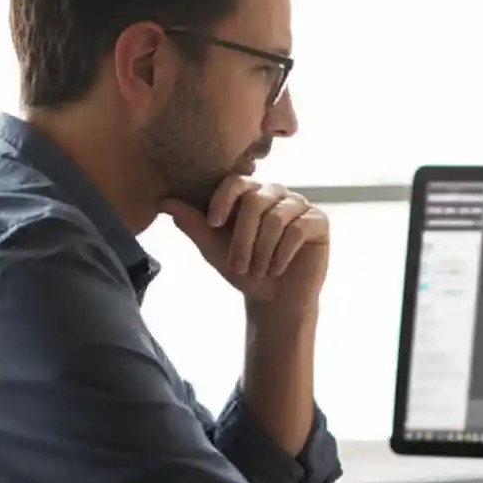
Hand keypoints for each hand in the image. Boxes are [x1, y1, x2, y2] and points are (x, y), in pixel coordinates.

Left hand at [161, 177, 328, 313]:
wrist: (275, 301)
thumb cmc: (245, 272)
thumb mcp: (213, 249)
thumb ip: (193, 224)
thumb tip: (164, 200)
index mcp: (250, 194)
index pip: (236, 181)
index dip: (223, 198)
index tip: (213, 223)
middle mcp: (276, 194)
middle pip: (255, 200)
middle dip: (243, 237)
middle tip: (238, 265)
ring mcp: (300, 206)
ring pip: (276, 216)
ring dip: (262, 249)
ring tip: (258, 271)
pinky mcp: (319, 221)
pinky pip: (298, 228)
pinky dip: (283, 253)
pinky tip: (277, 269)